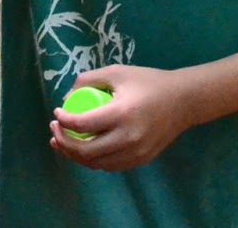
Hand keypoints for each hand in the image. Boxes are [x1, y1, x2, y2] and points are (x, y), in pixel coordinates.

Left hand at [49, 65, 197, 171]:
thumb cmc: (148, 82)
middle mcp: (128, 138)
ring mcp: (136, 153)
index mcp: (121, 113)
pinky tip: (85, 149)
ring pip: (96, 163)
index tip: (56, 113)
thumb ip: (88, 80)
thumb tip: (67, 99)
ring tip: (62, 142)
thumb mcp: (116, 72)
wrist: (183, 101)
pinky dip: (94, 160)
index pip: (82, 125)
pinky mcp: (141, 160)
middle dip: (64, 142)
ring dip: (75, 155)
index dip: (63, 121)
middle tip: (54, 130)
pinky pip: (111, 166)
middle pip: (86, 151)